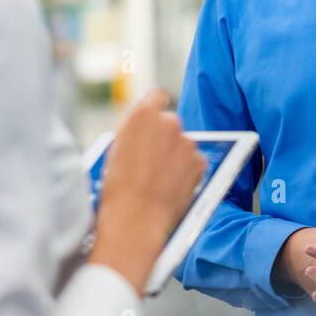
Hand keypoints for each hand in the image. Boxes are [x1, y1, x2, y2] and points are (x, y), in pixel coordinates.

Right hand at [90, 89, 205, 292]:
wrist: (135, 219)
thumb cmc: (117, 188)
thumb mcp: (116, 148)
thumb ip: (134, 131)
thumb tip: (143, 128)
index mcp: (143, 114)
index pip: (157, 96)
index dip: (155, 108)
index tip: (153, 121)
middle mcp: (169, 122)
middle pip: (170, 122)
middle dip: (164, 137)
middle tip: (152, 160)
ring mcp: (187, 141)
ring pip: (183, 144)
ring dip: (175, 155)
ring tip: (158, 179)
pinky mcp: (199, 161)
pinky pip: (193, 161)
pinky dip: (186, 171)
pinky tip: (171, 186)